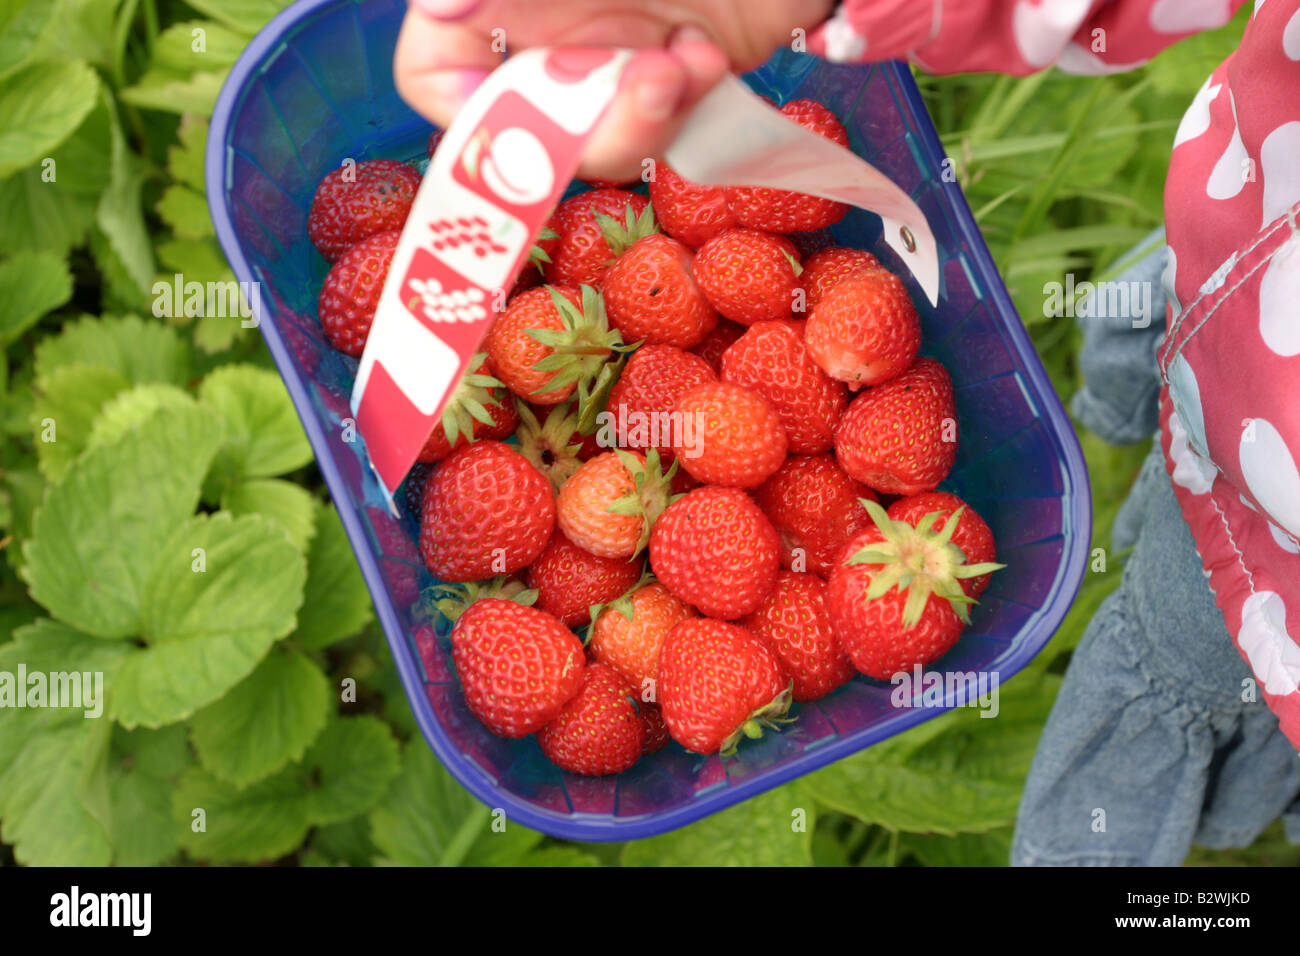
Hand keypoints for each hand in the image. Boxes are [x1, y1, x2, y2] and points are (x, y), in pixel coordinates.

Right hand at [394, 0, 833, 181]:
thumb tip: (437, 4)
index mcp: (500, 1)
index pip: (435, 72)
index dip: (462, 109)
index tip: (519, 117)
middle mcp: (546, 36)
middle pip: (528, 132)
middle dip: (593, 120)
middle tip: (655, 74)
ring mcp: (609, 63)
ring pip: (600, 146)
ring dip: (650, 115)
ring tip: (693, 56)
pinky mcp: (670, 84)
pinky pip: (662, 136)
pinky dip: (690, 107)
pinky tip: (709, 54)